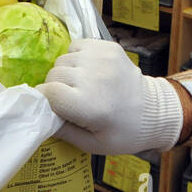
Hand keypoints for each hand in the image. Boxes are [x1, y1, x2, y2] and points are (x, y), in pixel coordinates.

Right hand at [37, 39, 183, 154]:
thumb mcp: (91, 144)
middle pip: (53, 74)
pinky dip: (77, 57)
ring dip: (66, 72)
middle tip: (71, 99)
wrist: (155, 111)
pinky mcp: (109, 47)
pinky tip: (89, 71)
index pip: (48, 92)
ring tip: (81, 85)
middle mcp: (95, 78)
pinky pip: (76, 46)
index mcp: (89, 105)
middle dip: (56, 87)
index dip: (45, 100)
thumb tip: (37, 115)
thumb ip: (61, 130)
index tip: (52, 107)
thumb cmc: (123, 133)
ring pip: (63, 59)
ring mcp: (102, 58)